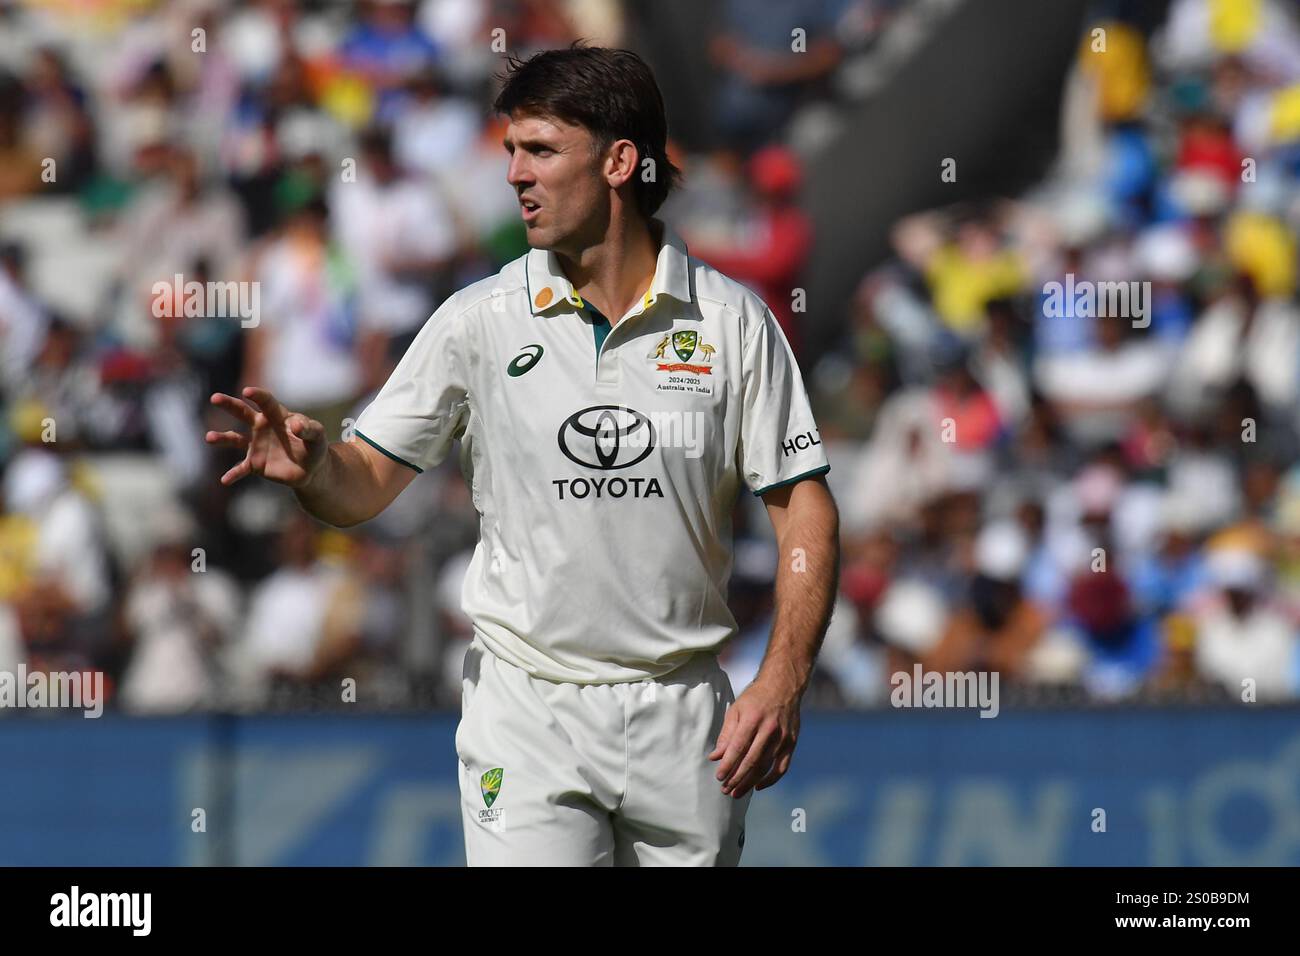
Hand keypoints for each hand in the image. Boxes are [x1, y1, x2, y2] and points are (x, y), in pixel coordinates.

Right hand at [206, 386, 327, 487]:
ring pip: (235, 439)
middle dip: (229, 404)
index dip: (258, 396)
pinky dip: (233, 474)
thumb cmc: (314, 446)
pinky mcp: (254, 463)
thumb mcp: (317, 436)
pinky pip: (241, 468)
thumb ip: (309, 429)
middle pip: (243, 412)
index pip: (266, 402)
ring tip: (209, 437)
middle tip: (215, 398)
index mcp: (277, 416)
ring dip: (222, 438)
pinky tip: (225, 480)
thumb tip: (297, 425)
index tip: (247, 391)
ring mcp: (255, 445)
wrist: (311, 469)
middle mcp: (261, 427)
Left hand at [708, 673, 801, 799]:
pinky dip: (771, 780)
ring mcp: (783, 737)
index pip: (738, 747)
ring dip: (750, 782)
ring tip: (737, 792)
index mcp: (752, 718)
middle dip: (737, 778)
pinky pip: (782, 767)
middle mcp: (769, 729)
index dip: (728, 764)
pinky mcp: (792, 743)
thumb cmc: (755, 698)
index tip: (719, 777)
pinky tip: (758, 786)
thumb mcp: (736, 710)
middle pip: (752, 760)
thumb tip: (715, 757)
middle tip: (726, 790)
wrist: (783, 686)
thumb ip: (726, 734)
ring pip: (765, 766)